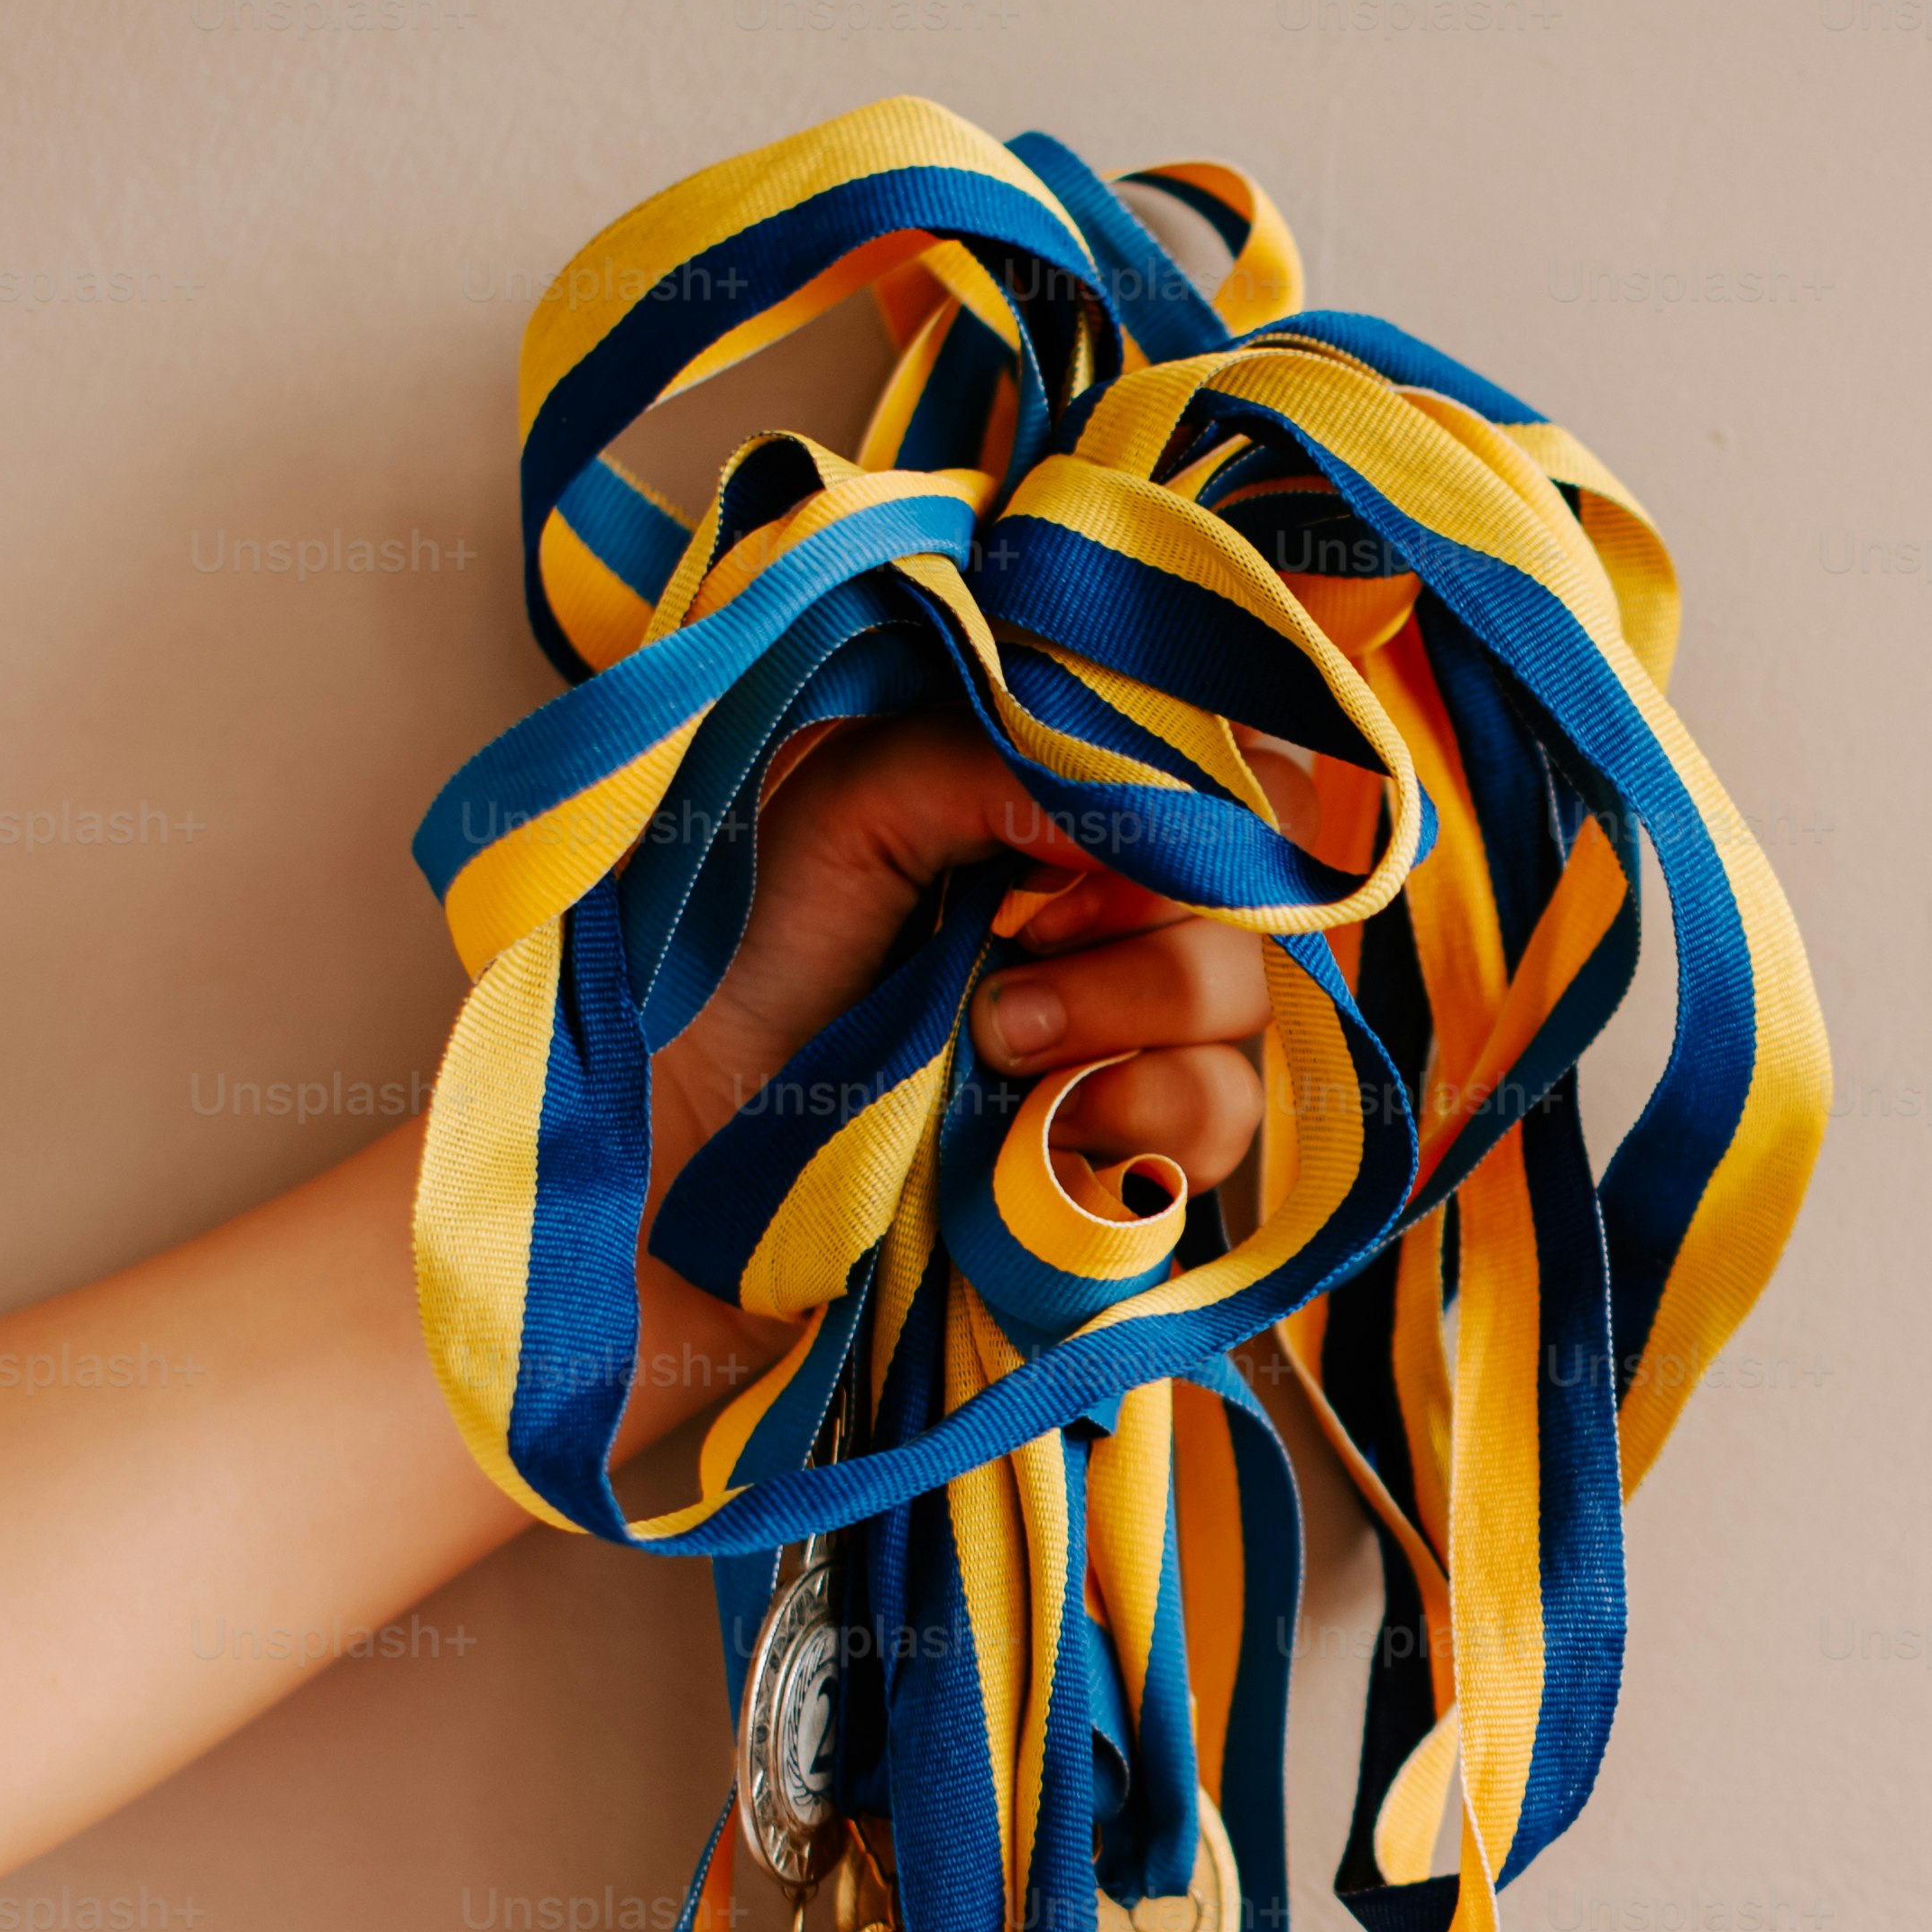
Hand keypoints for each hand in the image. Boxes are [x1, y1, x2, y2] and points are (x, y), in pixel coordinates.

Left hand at [645, 705, 1272, 1191]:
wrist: (683, 1175)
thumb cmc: (731, 976)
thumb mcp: (842, 811)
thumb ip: (991, 756)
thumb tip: (1149, 782)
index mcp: (1042, 812)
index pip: (1213, 759)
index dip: (1194, 786)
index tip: (1091, 825)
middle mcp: (1101, 914)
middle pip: (1249, 877)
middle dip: (1148, 905)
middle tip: (1028, 932)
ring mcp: (1125, 1038)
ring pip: (1242, 998)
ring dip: (1125, 1011)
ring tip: (992, 1039)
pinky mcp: (1130, 1156)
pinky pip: (1227, 1115)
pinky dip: (1148, 1112)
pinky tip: (1046, 1125)